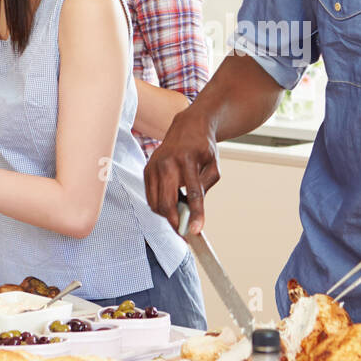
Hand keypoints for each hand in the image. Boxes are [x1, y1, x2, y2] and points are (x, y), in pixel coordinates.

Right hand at [143, 109, 219, 234]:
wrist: (187, 128)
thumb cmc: (202, 148)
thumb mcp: (213, 166)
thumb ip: (205, 187)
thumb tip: (192, 212)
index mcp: (188, 159)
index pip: (192, 193)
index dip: (195, 214)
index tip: (196, 230)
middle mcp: (167, 162)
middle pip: (167, 202)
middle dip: (175, 222)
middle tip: (184, 232)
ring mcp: (153, 166)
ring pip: (156, 203)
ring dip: (167, 215)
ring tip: (180, 216)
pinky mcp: (146, 170)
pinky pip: (150, 197)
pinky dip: (160, 206)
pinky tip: (171, 204)